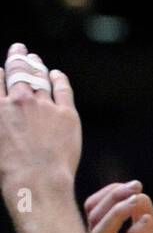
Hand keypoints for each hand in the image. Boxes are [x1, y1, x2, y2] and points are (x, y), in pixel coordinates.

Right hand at [0, 44, 80, 201]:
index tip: (1, 68)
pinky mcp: (66, 113)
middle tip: (19, 49)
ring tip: (35, 59)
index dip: (0, 73)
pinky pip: (63, 89)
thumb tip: (3, 109)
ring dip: (37, 65)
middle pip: (18, 71)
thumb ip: (2, 120)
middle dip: (18, 57)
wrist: (37, 183)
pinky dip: (58, 79)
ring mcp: (44, 106)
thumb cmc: (10, 173)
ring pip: (40, 77)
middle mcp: (19, 101)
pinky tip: (56, 74)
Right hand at [85, 182, 152, 232]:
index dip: (109, 194)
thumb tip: (141, 200)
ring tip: (139, 199)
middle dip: (114, 197)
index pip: (92, 214)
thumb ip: (143, 232)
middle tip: (138, 187)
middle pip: (93, 219)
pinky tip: (147, 222)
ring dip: (119, 212)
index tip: (135, 186)